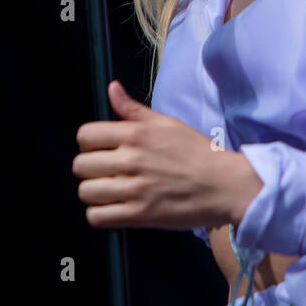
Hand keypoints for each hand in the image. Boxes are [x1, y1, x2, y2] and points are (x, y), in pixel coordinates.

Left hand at [73, 81, 263, 230]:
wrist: (225, 185)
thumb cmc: (199, 153)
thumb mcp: (167, 123)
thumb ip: (134, 109)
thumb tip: (112, 88)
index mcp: (137, 133)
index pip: (85, 135)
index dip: (88, 143)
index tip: (99, 149)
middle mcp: (132, 159)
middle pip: (81, 165)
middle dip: (89, 169)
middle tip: (105, 172)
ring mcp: (135, 189)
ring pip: (86, 192)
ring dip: (94, 193)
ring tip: (109, 191)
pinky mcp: (140, 215)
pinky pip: (97, 217)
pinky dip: (100, 214)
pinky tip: (113, 208)